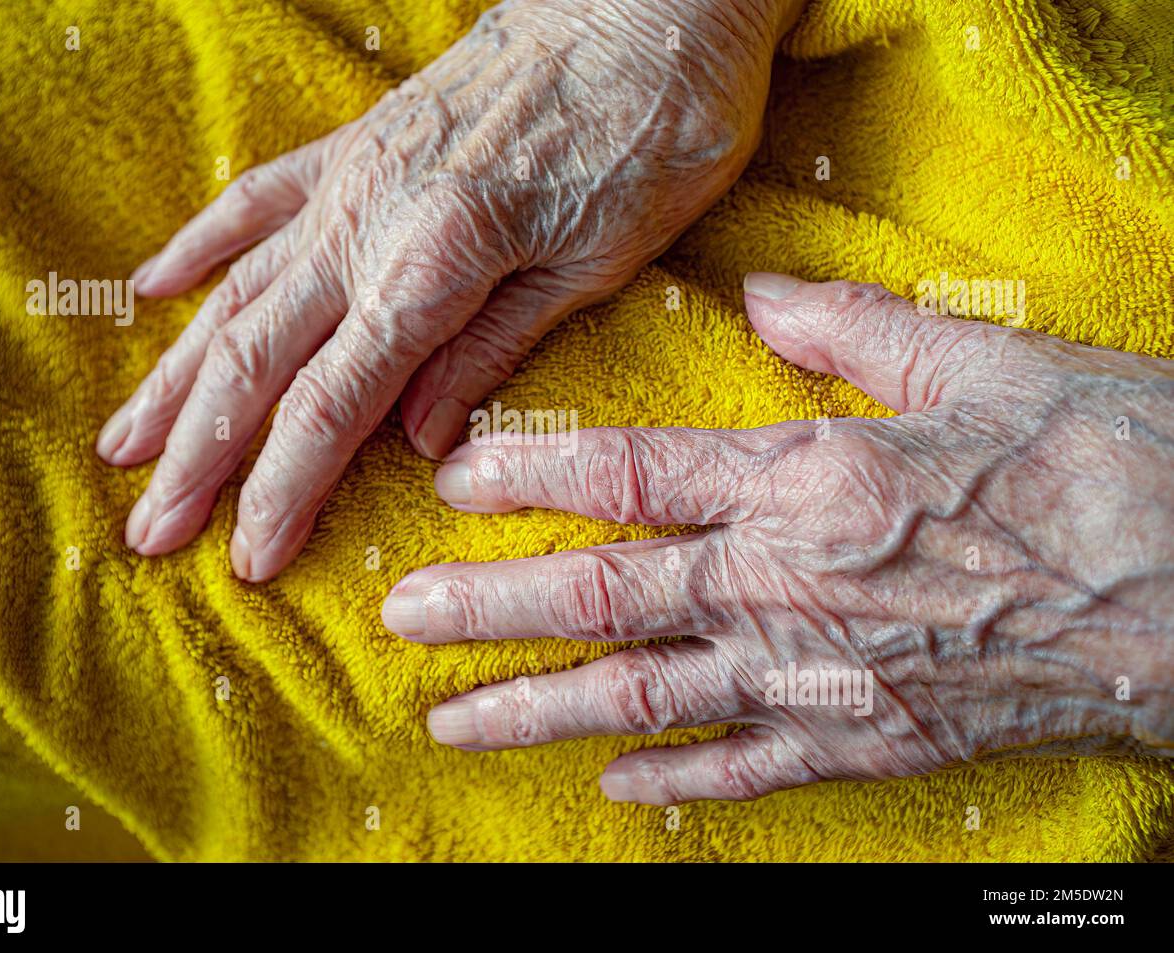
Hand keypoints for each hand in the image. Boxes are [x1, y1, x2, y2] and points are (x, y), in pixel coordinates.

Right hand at [97, 0, 804, 580]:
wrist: (645, 1)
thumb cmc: (651, 130)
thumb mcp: (597, 260)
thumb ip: (495, 348)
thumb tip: (417, 440)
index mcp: (432, 264)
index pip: (329, 405)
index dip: (281, 490)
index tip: (247, 560)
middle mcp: (367, 222)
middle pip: (257, 361)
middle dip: (199, 457)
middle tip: (152, 532)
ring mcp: (350, 179)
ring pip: (236, 291)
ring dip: (175, 376)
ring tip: (120, 443)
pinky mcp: (356, 145)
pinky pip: (255, 200)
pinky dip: (201, 250)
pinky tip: (155, 291)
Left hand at [383, 274, 1173, 803]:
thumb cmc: (1106, 463)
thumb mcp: (980, 360)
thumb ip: (853, 330)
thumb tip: (764, 294)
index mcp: (810, 478)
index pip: (633, 475)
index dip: (530, 477)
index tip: (450, 484)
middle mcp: (789, 583)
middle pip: (606, 598)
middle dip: (491, 609)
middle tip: (402, 619)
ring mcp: (821, 675)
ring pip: (646, 699)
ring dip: (540, 709)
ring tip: (456, 721)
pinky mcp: (868, 742)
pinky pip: (746, 772)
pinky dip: (673, 782)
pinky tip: (611, 785)